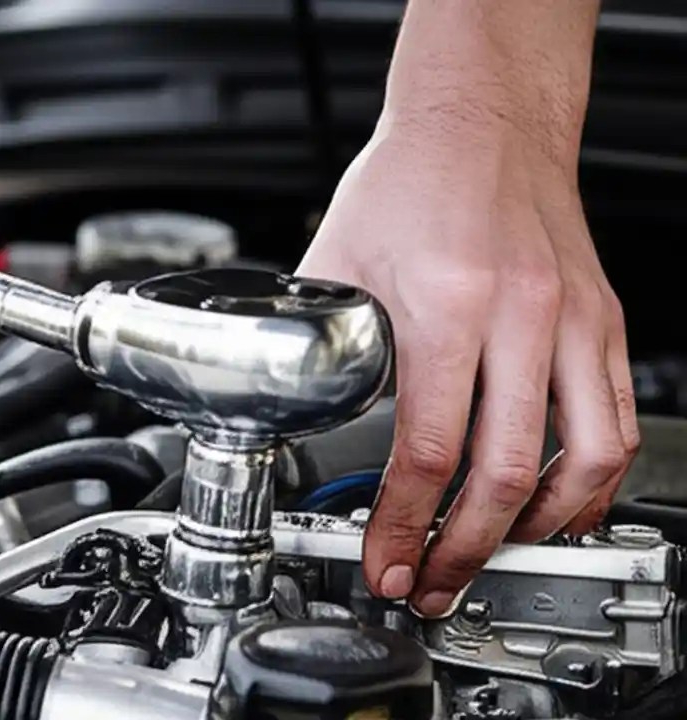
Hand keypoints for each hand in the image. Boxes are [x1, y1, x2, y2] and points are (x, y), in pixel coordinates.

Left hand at [296, 120, 638, 617]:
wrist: (482, 119)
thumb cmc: (410, 179)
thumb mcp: (336, 261)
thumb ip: (320, 343)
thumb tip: (292, 407)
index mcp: (447, 304)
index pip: (428, 449)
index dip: (404, 525)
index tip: (386, 561)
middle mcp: (521, 314)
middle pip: (508, 471)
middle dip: (465, 547)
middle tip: (434, 581)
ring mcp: (571, 318)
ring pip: (588, 457)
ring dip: (541, 527)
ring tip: (497, 555)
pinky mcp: (600, 319)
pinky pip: (616, 418)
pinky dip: (593, 477)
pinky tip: (561, 502)